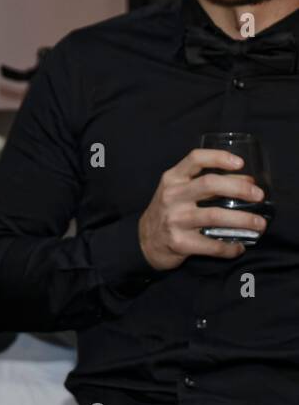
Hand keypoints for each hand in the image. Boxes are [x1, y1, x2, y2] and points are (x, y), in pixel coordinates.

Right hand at [138, 148, 264, 270]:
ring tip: (259, 224)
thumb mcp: (177, 191)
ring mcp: (175, 219)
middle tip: (258, 195)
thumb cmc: (168, 211)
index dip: (219, 157)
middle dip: (240, 188)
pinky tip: (239, 246)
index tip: (240, 164)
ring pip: (215, 216)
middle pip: (209, 184)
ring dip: (243, 220)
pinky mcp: (179, 242)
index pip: (195, 159)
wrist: (145, 241)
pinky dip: (230, 247)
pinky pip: (212, 245)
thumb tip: (246, 181)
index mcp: (172, 179)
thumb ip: (202, 183)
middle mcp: (172, 196)